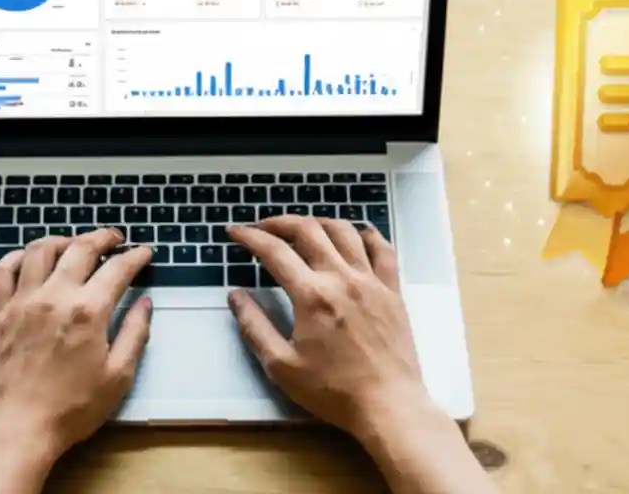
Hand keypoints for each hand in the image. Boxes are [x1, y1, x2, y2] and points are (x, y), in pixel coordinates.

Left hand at [0, 228, 152, 493]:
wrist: (19, 428)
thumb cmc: (70, 409)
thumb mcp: (118, 377)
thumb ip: (135, 334)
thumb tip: (145, 304)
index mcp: (88, 312)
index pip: (118, 269)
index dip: (135, 256)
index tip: (142, 253)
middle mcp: (55, 297)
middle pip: (80, 248)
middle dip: (102, 237)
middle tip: (114, 239)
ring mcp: (23, 302)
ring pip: (40, 250)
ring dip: (62, 240)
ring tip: (74, 244)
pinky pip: (3, 270)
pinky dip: (18, 257)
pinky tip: (29, 260)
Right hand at [228, 217, 492, 493]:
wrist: (388, 406)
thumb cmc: (334, 391)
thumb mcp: (281, 366)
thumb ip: (255, 327)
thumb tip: (236, 296)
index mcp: (312, 296)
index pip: (274, 251)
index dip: (250, 237)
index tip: (235, 232)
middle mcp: (342, 279)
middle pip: (308, 230)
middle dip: (279, 222)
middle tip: (263, 227)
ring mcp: (371, 281)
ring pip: (344, 231)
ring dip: (318, 222)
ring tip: (302, 227)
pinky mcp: (392, 291)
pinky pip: (383, 249)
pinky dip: (366, 234)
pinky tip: (356, 233)